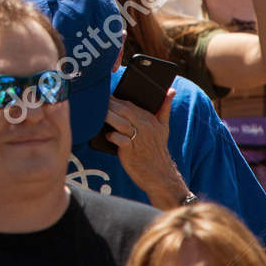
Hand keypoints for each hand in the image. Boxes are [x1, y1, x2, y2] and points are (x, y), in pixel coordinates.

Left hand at [104, 90, 186, 206]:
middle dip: (108, 105)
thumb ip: (164, 108)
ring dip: (107, 117)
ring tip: (96, 114)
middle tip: (95, 102)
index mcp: (151, 119)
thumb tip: (171, 90)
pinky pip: (118, 139)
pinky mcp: (131, 150)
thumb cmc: (157, 149)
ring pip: (120, 122)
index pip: (129, 104)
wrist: (160, 175)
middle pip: (123, 110)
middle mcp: (145, 126)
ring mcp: (138, 138)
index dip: (114, 99)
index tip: (102, 96)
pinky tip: (106, 135)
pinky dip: (110, 136)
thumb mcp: (164, 128)